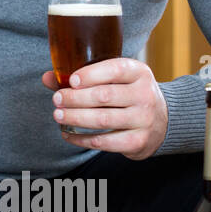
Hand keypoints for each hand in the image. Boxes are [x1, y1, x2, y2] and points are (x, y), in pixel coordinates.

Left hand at [41, 57, 167, 158]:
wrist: (163, 122)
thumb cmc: (129, 95)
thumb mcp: (116, 79)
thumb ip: (84, 76)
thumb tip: (48, 78)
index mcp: (139, 73)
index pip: (115, 69)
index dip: (91, 74)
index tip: (71, 81)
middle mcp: (145, 95)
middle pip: (104, 96)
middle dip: (75, 98)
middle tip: (57, 99)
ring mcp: (143, 120)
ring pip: (103, 119)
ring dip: (75, 118)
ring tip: (58, 115)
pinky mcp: (138, 141)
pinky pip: (104, 142)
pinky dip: (81, 139)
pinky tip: (67, 134)